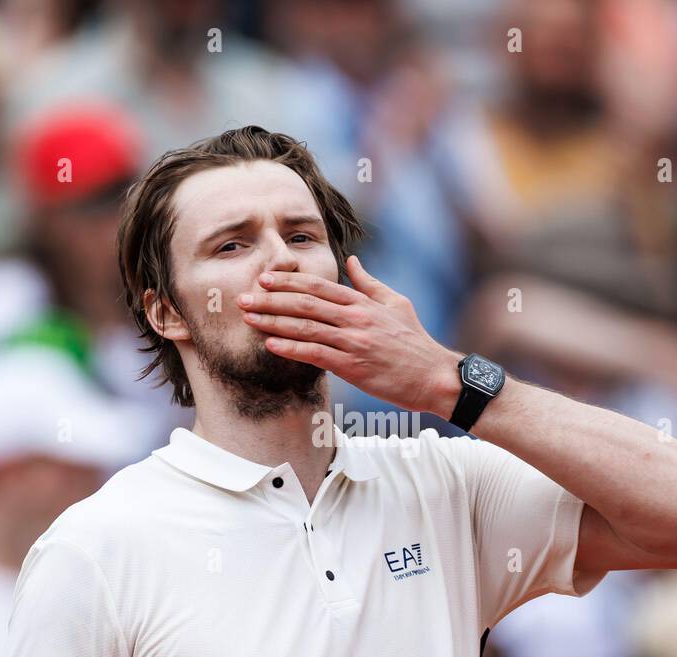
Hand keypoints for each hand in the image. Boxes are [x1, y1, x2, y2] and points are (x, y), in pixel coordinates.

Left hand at [239, 256, 460, 414]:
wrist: (433, 376)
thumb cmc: (415, 341)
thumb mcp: (396, 303)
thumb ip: (370, 283)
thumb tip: (352, 260)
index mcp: (362, 303)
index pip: (318, 287)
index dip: (288, 282)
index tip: (264, 279)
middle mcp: (355, 318)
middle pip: (305, 304)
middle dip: (270, 300)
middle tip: (243, 297)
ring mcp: (353, 342)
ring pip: (305, 328)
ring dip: (273, 322)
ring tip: (249, 319)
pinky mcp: (353, 366)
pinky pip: (316, 355)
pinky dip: (291, 349)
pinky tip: (271, 345)